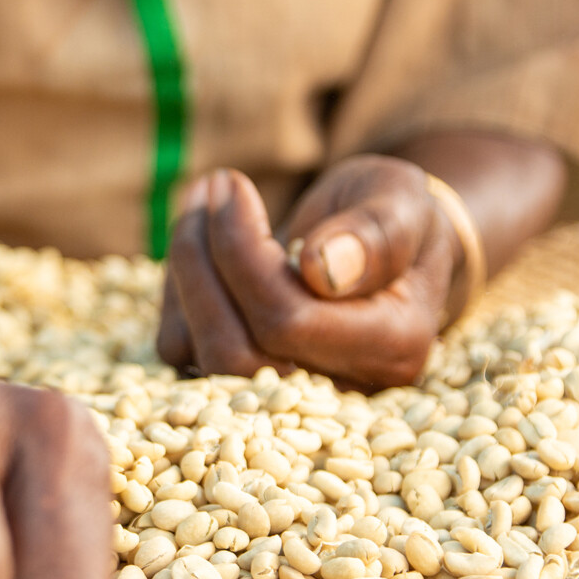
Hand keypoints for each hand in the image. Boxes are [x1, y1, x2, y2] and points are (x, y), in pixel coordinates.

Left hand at [157, 157, 457, 388]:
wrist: (377, 245)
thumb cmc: (393, 216)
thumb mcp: (400, 201)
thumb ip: (376, 232)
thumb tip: (322, 268)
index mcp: (393, 345)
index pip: (289, 321)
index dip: (244, 253)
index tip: (234, 183)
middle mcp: (341, 388)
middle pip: (236, 354)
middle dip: (203, 264)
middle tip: (209, 188)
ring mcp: (288, 395)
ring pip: (201, 356)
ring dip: (184, 272)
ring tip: (201, 201)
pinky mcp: (240, 381)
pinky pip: (184, 350)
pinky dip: (179, 292)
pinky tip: (200, 243)